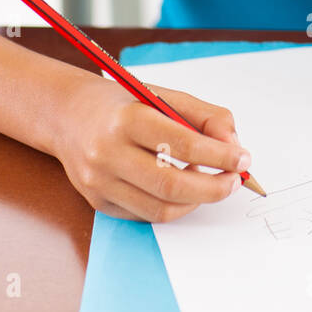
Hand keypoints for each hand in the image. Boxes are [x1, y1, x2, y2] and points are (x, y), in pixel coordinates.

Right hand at [53, 73, 250, 220]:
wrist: (68, 116)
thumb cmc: (124, 104)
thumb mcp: (163, 96)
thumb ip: (204, 116)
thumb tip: (234, 146)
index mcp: (127, 119)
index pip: (183, 144)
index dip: (220, 155)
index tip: (243, 159)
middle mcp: (108, 153)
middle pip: (172, 184)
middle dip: (214, 187)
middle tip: (235, 181)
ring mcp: (99, 182)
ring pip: (161, 208)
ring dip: (196, 200)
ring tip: (209, 181)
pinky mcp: (97, 202)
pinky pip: (146, 215)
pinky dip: (173, 206)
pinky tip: (182, 187)